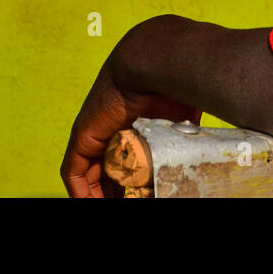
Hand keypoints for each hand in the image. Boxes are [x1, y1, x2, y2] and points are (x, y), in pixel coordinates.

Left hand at [60, 49, 200, 197]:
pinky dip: (82, 193)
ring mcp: (96, 133)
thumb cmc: (178, 88)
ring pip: (93, 176)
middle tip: (135, 204)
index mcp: (138, 127)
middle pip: (111, 173)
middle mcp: (114, 131)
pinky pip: (74, 172)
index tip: (149, 195)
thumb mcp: (182, 124)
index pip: (130, 164)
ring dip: (102, 197)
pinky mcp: (82, 136)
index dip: (136, 186)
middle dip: (121, 195)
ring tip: (120, 208)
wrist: (155, 64)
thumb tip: (198, 162)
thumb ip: (183, 142)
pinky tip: (92, 204)